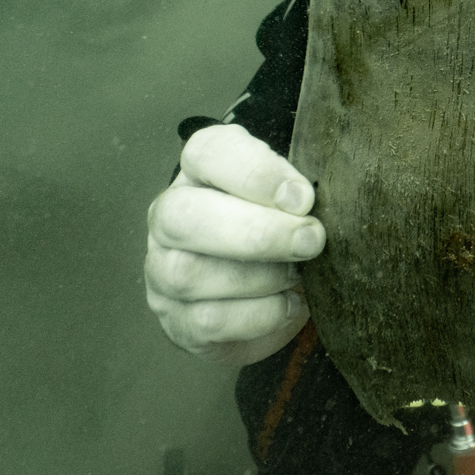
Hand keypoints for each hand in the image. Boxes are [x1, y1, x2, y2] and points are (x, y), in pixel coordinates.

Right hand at [144, 123, 324, 365]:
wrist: (268, 289)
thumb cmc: (284, 227)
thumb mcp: (293, 196)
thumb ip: (299, 189)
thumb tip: (307, 204)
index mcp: (199, 171)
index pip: (206, 153)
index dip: (255, 173)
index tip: (303, 197)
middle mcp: (169, 217)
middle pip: (183, 217)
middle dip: (257, 233)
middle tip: (310, 241)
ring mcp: (163, 271)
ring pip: (190, 274)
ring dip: (259, 277)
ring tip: (297, 276)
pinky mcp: (177, 321)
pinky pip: (208, 321)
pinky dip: (258, 315)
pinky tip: (286, 304)